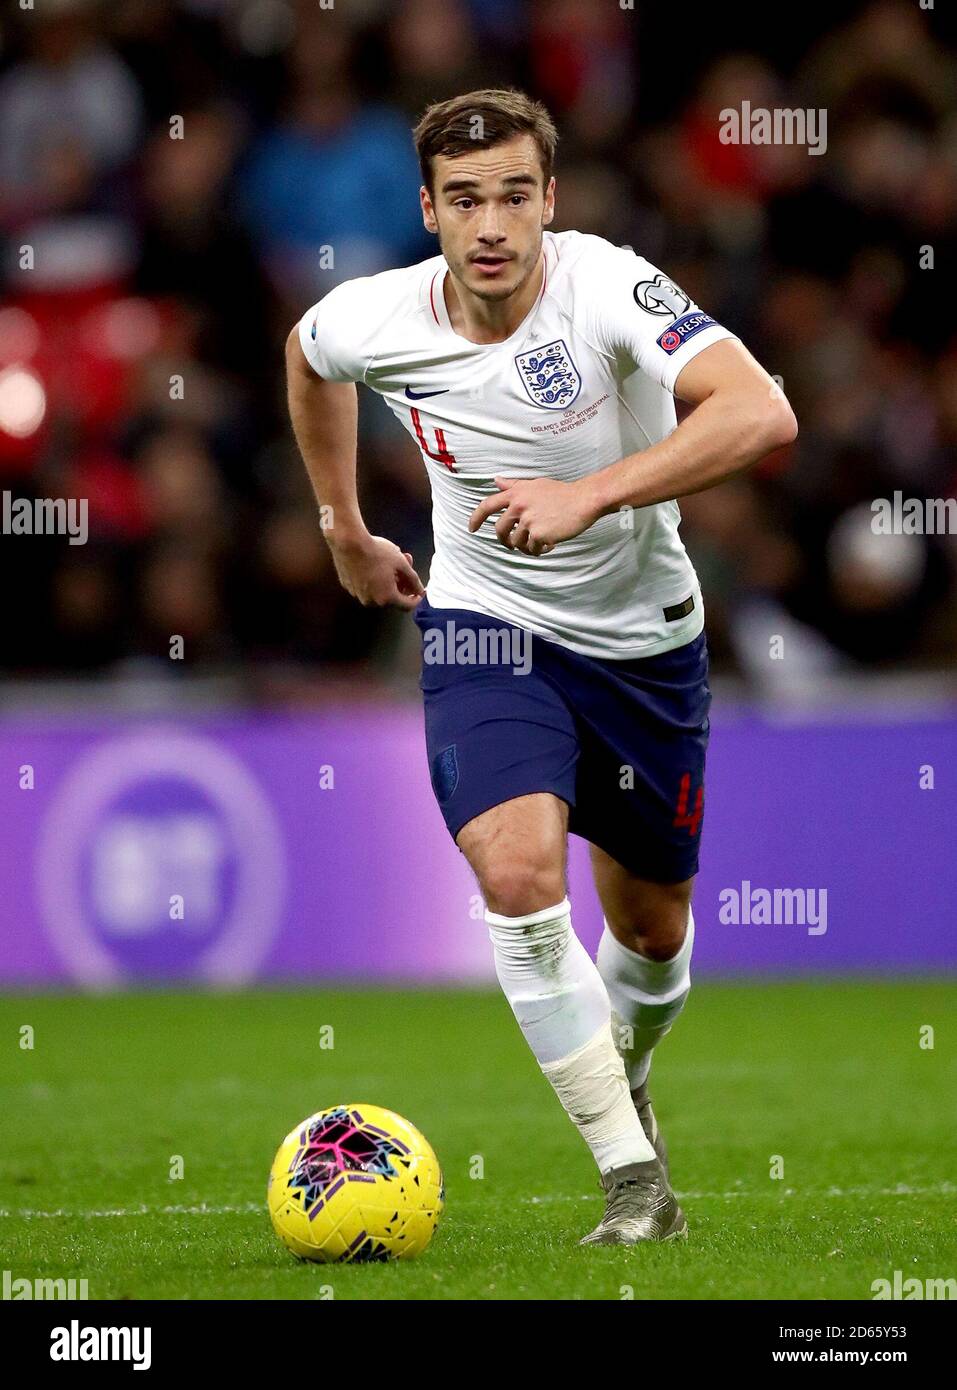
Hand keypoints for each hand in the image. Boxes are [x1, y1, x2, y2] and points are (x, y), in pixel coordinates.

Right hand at [328, 532, 424, 609]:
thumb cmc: (377, 552)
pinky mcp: (348, 587)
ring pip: (378, 593)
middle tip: (405, 569)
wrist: (349, 543)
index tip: (419, 591)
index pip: (407, 606)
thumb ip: (413, 579)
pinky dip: (373, 581)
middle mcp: (371, 601)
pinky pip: (365, 588)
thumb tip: (420, 590)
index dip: (416, 599)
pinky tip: (373, 566)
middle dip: (401, 585)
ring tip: (389, 565)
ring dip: (387, 583)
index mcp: (387, 597)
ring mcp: (358, 595)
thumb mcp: (401, 563)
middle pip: (392, 598)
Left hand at [467, 476, 599, 554]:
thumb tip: (497, 480)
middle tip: (512, 545)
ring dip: (526, 546)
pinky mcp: (539, 533)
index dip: (476, 518)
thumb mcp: (534, 484)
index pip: (487, 505)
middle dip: (505, 540)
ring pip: (517, 543)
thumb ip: (514, 485)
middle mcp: (519, 506)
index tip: (472, 528)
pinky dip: (540, 550)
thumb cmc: (561, 492)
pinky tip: (550, 545)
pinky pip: (532, 549)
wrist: (584, 500)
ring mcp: (528, 520)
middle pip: (500, 530)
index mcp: (516, 493)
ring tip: (539, 543)